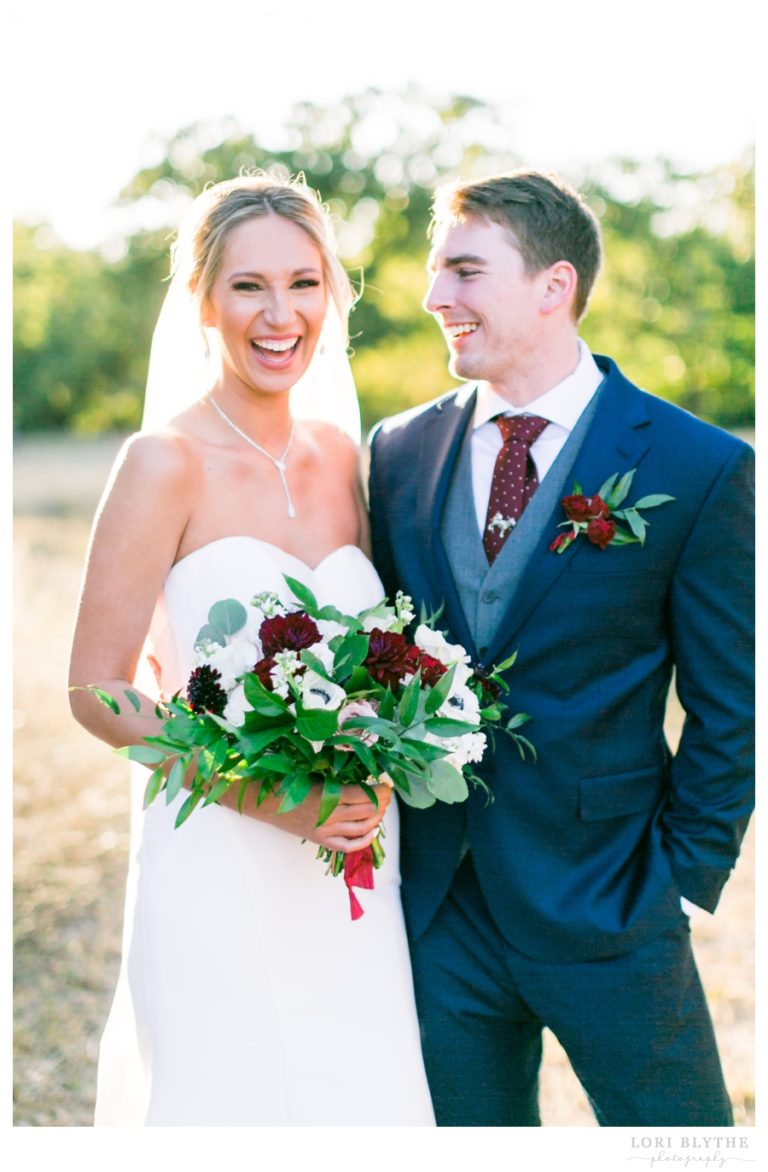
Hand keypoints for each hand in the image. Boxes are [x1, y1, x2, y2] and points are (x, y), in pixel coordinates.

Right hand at [246, 781, 391, 852]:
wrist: (264, 801)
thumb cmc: (287, 781)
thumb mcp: (315, 774)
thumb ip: (338, 779)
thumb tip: (363, 777)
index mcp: (329, 795)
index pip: (366, 795)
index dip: (382, 790)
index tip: (388, 783)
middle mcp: (330, 816)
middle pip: (368, 811)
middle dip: (383, 802)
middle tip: (387, 793)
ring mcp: (326, 831)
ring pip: (362, 828)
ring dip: (377, 818)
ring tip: (382, 808)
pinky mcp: (321, 840)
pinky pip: (348, 846)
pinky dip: (364, 840)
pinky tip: (373, 831)